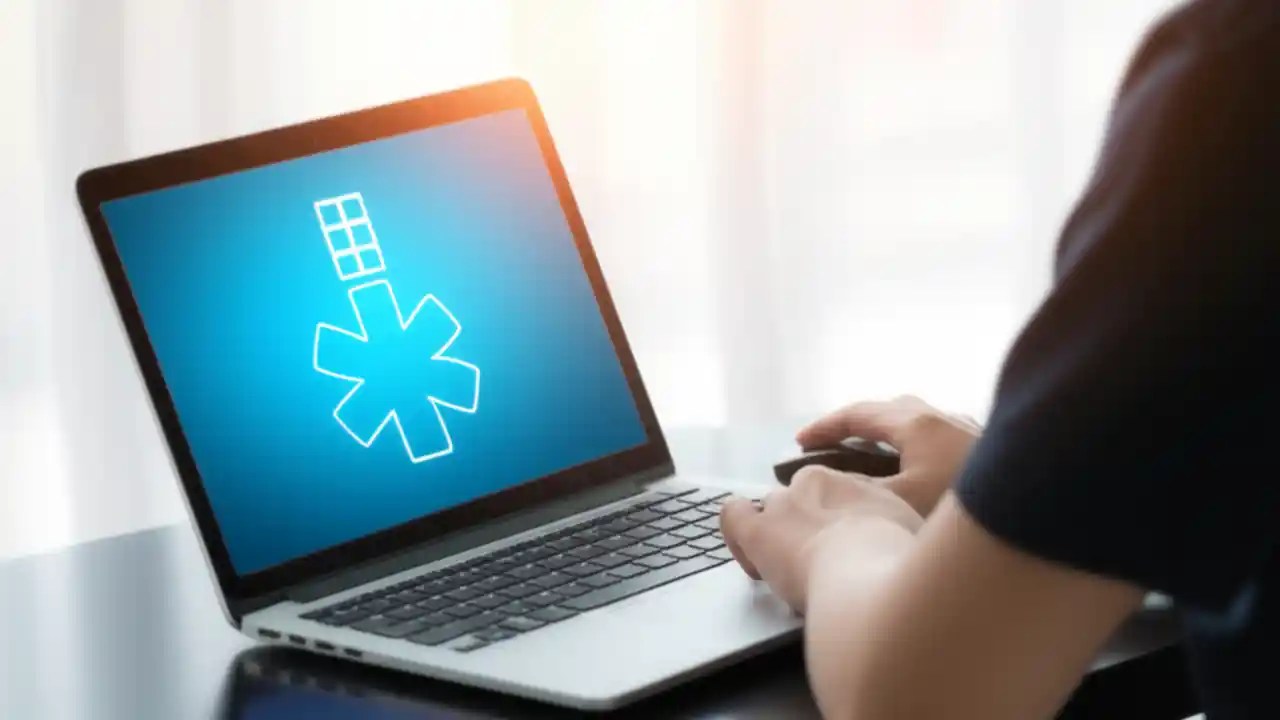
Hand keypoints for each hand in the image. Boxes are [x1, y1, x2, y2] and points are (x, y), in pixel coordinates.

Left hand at [721, 467, 922, 610]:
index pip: (829, 495)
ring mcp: (780, 506)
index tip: (842, 548)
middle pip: (799, 502)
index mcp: (847, 482)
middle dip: (807, 529)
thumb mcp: (909, 530)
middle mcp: (809, 485)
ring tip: (790, 572)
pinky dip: (735, 531)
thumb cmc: (902, 560)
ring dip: (777, 538)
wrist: (876, 579)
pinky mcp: (758, 533)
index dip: (833, 523)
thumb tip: (898, 536)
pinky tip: (750, 558)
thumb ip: (893, 526)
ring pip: (768, 514)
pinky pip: (733, 518)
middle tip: (820, 563)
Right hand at [796, 395, 981, 515]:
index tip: (798, 442)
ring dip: (892, 434)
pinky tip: (924, 473)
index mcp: (918, 424)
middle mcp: (946, 418)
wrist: (1043, 512)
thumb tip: (831, 485)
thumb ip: (861, 492)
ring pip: (921, 421)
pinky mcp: (992, 450)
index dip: (825, 427)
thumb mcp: (901, 504)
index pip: (858, 414)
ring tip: (875, 460)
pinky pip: (942, 435)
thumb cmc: (966, 511)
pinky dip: (918, 446)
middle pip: (891, 409)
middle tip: (834, 447)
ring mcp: (972, 431)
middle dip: (858, 425)